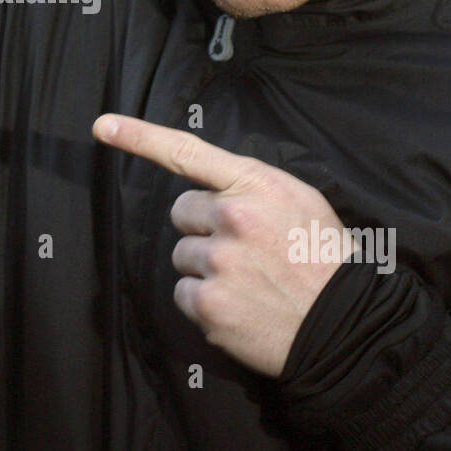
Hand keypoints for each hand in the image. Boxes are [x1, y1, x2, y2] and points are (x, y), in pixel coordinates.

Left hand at [93, 113, 344, 377]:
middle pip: (181, 212)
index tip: (103, 125)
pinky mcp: (209, 303)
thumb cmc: (324, 260)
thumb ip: (252, 188)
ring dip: (205, 268)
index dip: (140, 137)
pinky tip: (240, 307)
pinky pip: (184, 295)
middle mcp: (232, 217)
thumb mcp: (300, 201)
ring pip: (181, 256)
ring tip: (248, 281)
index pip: (188, 152)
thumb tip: (213, 190)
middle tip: (242, 249)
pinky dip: (204, 304)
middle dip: (202, 228)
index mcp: (256, 184)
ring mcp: (218, 261)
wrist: (347, 325)